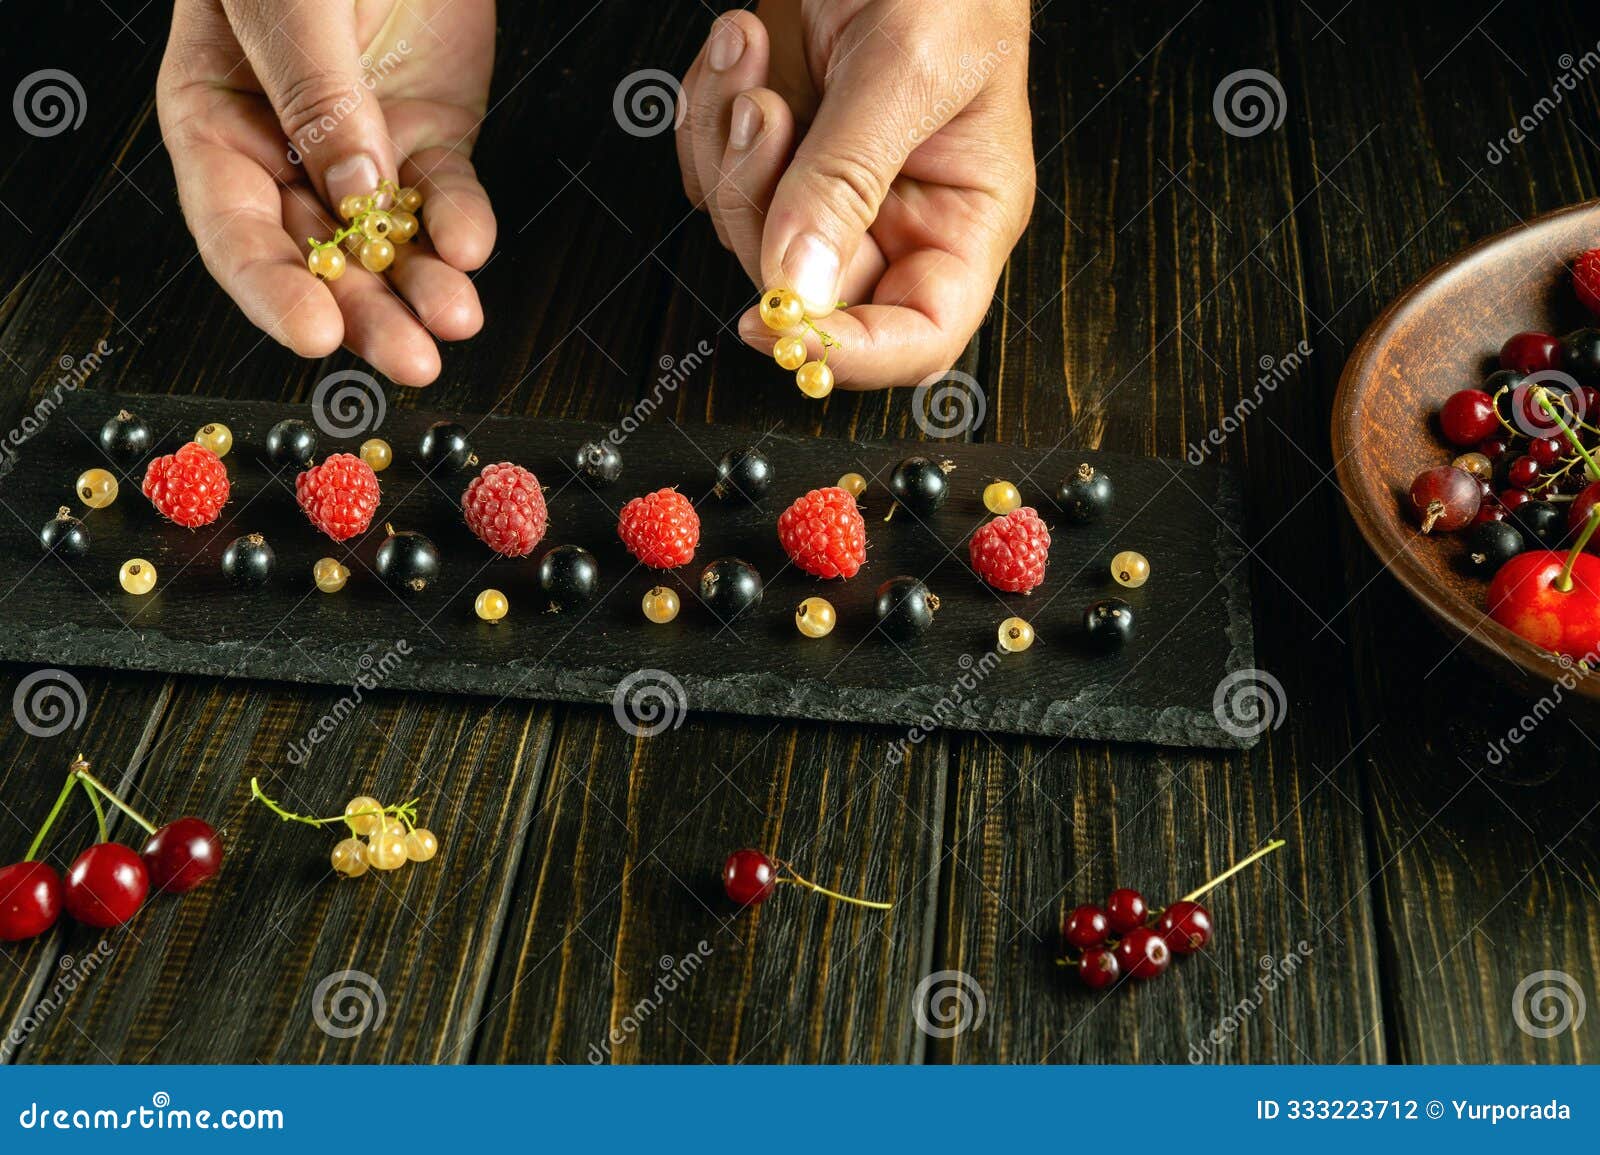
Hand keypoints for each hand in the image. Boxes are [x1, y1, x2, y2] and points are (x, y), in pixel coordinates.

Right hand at [156, 0, 496, 385]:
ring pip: (388, 243)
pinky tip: (470, 248)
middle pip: (319, 256)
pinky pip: (443, 197)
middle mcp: (285, 150)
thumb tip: (349, 192)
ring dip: (421, 288)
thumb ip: (312, 92)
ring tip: (453, 318)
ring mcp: (362, 148)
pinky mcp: (429, 134)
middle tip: (410, 357)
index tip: (315, 334)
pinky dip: (460, 227)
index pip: (232, 226)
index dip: (272, 288)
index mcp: (215, 117)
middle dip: (365, 312)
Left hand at [676, 0, 1034, 388]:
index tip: (785, 327)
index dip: (855, 353)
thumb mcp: (906, 64)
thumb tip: (798, 289)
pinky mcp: (776, 142)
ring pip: (747, 231)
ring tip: (755, 53)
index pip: (921, 335)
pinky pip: (714, 172)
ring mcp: (830, 179)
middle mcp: (897, 211)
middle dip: (765, 205)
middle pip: (810, 288)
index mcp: (963, 211)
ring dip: (728, 143)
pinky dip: (708, 110)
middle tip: (765, 115)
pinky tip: (746, 44)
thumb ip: (846, 181)